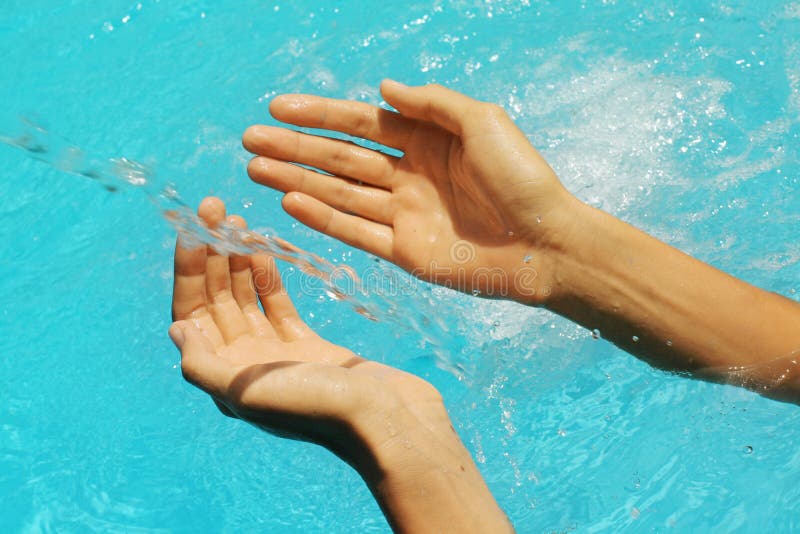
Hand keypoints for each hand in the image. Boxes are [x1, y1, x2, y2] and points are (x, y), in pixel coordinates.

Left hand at [170, 197, 448, 461]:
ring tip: (235, 221)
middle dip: (210, 256)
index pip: (194, 315)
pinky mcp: (309, 346)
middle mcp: (247, 366)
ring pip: (247, 299)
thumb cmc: (319, 409)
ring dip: (236, 261)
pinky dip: (267, 277)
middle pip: (218, 302)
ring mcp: (278, 356)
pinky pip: (278, 306)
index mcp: (226, 378)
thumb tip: (176, 329)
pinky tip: (260, 250)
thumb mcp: (247, 390)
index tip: (193, 231)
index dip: (188, 273)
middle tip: (214, 209)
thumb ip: (204, 364)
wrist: (386, 420)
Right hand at [243, 80, 580, 303]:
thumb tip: (383, 87)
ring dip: (296, 180)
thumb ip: (431, 103)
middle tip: (250, 139)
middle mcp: (408, 175)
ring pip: (339, 194)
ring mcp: (404, 215)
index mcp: (426, 140)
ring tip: (254, 169)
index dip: (319, 114)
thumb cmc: (523, 178)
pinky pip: (355, 232)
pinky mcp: (405, 253)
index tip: (277, 107)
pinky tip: (290, 203)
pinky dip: (322, 219)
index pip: (361, 123)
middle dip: (294, 148)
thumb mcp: (483, 122)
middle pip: (340, 158)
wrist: (547, 244)